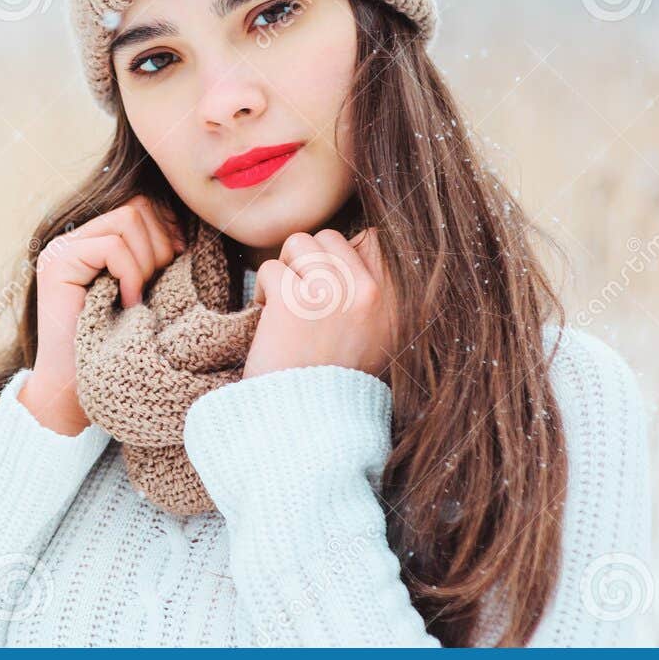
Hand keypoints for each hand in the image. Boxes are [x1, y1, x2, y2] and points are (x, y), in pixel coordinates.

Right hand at [20, 196, 185, 433]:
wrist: (79, 389)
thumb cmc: (119, 347)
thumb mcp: (145, 292)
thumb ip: (152, 257)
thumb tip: (185, 227)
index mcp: (92, 242)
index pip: (139, 207)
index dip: (166, 231)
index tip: (174, 266)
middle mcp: (72, 239)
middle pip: (136, 208)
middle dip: (159, 247)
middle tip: (152, 288)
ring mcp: (60, 249)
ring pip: (127, 221)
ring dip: (145, 264)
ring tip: (136, 299)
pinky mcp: (57, 264)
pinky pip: (113, 248)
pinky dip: (130, 276)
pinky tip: (126, 304)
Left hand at [243, 228, 396, 381]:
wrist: (310, 422)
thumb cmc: (339, 378)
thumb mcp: (380, 336)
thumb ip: (375, 292)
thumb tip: (360, 240)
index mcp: (396, 299)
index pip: (372, 239)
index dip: (342, 254)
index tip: (329, 283)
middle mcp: (369, 292)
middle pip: (328, 237)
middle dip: (309, 261)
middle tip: (303, 297)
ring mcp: (331, 293)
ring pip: (298, 244)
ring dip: (285, 271)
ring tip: (287, 306)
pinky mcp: (293, 301)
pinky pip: (269, 269)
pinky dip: (262, 292)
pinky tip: (270, 319)